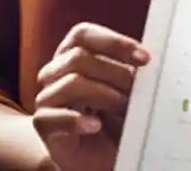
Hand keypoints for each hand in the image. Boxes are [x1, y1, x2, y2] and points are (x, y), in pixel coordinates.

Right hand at [33, 23, 150, 170]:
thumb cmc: (113, 118)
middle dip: (115, 73)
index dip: (114, 42)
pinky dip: (78, 120)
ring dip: (105, 96)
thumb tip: (146, 60)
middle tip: (138, 91)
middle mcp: (55, 72)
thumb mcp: (126, 90)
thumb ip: (130, 72)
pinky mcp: (44, 125)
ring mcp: (47, 98)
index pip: (83, 34)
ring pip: (71, 83)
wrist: (98, 156)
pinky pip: (53, 116)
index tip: (145, 58)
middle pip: (78, 57)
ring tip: (125, 111)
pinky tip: (96, 126)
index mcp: (72, 55)